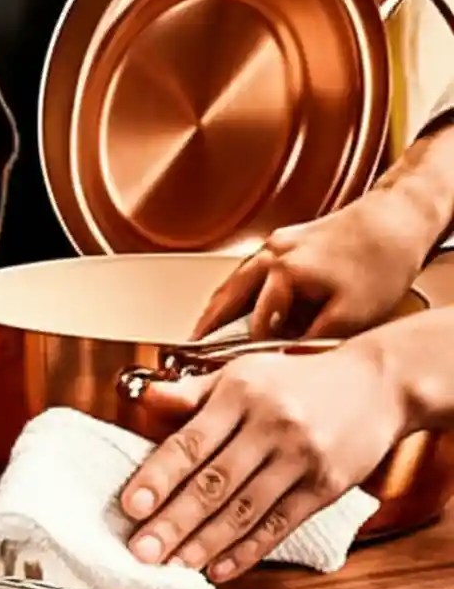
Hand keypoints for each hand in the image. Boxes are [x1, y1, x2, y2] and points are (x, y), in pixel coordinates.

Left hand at [117, 348, 406, 582]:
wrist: (376, 386)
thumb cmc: (296, 380)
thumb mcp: (241, 372)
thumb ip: (191, 391)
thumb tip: (145, 398)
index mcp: (241, 394)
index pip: (191, 442)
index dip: (158, 477)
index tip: (132, 504)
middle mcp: (270, 427)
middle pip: (214, 483)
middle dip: (174, 521)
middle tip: (143, 550)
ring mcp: (300, 460)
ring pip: (244, 510)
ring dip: (205, 543)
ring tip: (173, 564)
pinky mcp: (325, 488)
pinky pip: (279, 525)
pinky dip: (248, 550)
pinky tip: (220, 567)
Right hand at [193, 182, 444, 341]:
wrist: (397, 220)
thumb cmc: (381, 262)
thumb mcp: (352, 314)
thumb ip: (312, 341)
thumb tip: (286, 360)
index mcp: (284, 274)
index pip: (255, 325)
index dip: (248, 350)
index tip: (236, 367)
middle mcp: (271, 256)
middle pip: (227, 297)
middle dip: (208, 325)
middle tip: (190, 348)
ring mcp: (275, 245)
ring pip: (234, 281)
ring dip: (218, 305)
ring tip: (204, 328)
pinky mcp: (283, 239)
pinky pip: (249, 269)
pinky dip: (237, 288)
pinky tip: (239, 300)